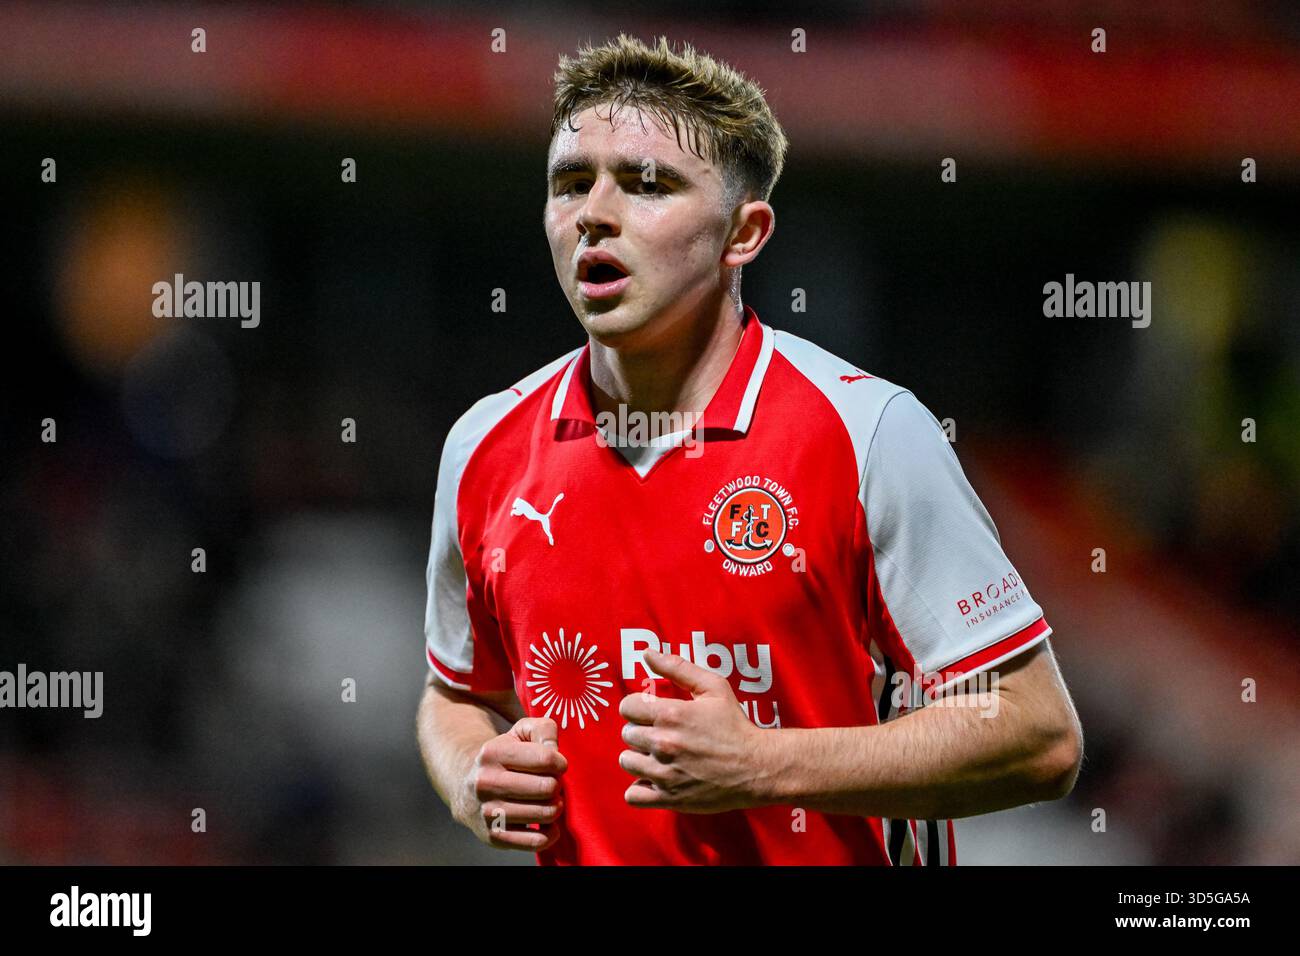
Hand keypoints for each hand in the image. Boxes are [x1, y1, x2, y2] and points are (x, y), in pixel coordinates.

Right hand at [460, 716, 566, 850]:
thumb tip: (555, 753)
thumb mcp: (520, 733)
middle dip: (557, 786)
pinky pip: (537, 841)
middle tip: (551, 784)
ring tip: (547, 800)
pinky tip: (546, 823)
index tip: (556, 765)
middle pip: (548, 787)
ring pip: (546, 813)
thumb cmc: (505, 757)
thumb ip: (544, 730)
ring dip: (555, 807)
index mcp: (492, 753)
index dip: (560, 763)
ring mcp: (488, 812)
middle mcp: (485, 783)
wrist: (468, 787)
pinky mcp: (494, 837)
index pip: (546, 759)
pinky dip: (550, 833)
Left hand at [617, 649, 767, 812]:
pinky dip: (640, 788)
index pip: (627, 707)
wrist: (757, 767)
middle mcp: (663, 744)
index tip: (651, 713)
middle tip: (662, 734)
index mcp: (671, 715)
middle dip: (642, 731)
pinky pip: (633, 795)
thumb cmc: (735, 725)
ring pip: (627, 761)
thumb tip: (647, 653)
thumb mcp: (713, 688)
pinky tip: (655, 779)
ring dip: (639, 757)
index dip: (638, 707)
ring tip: (659, 756)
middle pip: (627, 733)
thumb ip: (678, 667)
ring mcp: (665, 773)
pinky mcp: (669, 798)